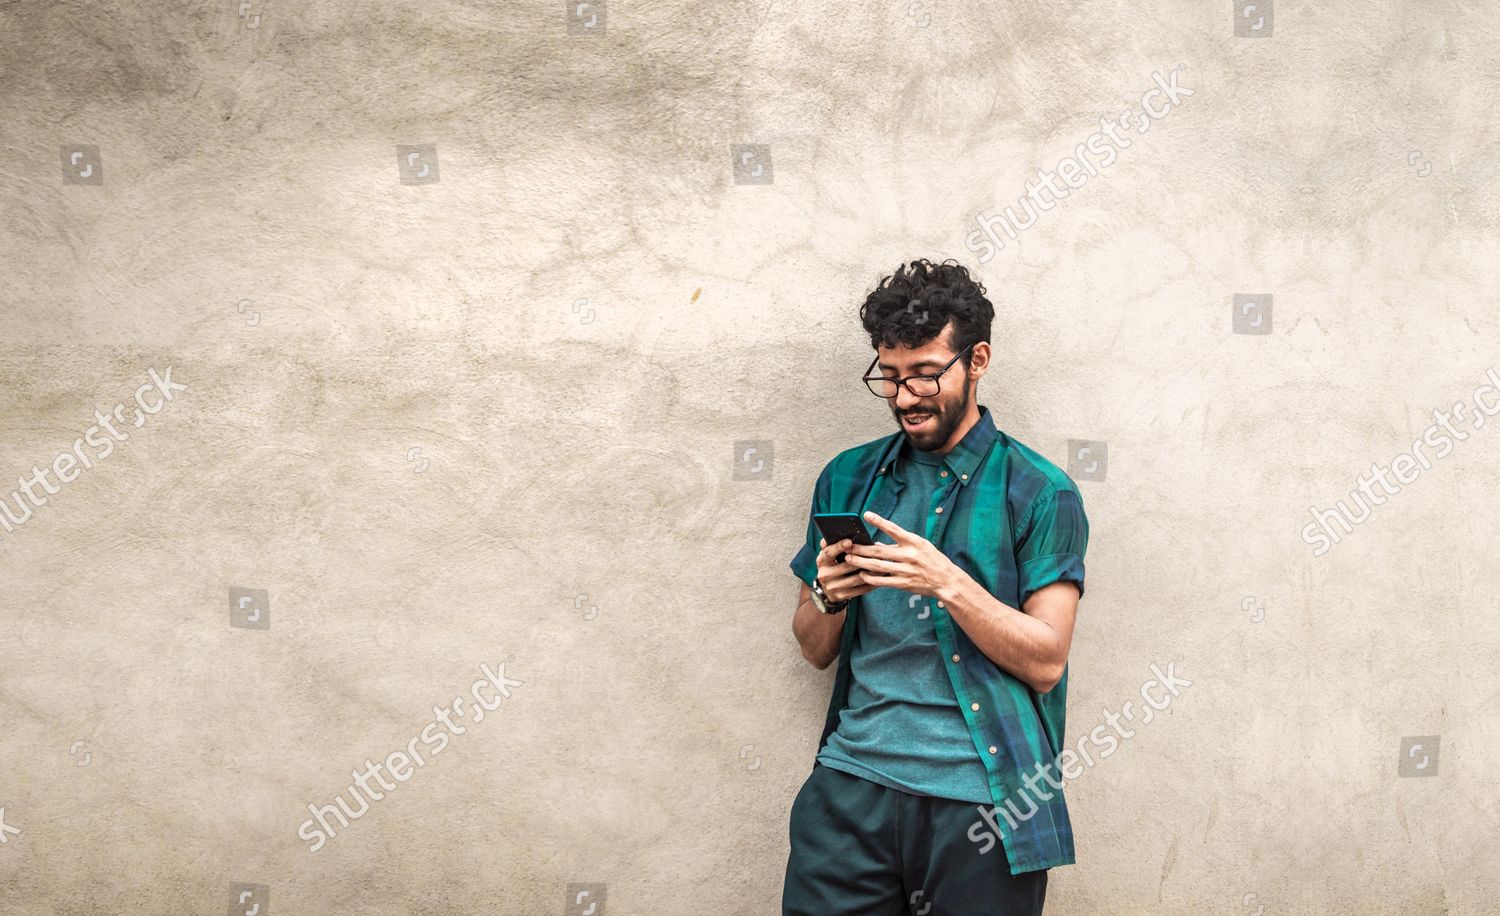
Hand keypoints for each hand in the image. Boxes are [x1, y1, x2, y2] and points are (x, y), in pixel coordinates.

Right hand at [815, 536, 876, 604]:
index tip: (850, 541)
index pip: (829, 552)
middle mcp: (824, 575)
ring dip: (871, 572)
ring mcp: (833, 587)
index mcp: (821, 561)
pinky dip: (872, 583)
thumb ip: (831, 545)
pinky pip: (860, 590)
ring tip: (883, 565)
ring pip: (856, 579)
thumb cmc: (832, 566)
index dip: (839, 547)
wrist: (827, 590)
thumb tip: (834, 534)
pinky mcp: (841, 596)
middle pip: (846, 566)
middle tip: (877, 553)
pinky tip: (881, 578)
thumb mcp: (828, 556)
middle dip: (862, 560)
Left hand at [844, 510, 959, 599]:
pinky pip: (883, 581)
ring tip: (849, 559)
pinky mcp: (904, 583)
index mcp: (914, 542)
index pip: (894, 529)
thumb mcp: (921, 546)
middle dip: (861, 549)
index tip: (866, 515)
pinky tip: (862, 575)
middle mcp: (909, 555)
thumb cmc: (932, 560)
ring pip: (877, 566)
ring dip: (861, 563)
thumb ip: (900, 544)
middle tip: (847, 546)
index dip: (879, 522)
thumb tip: (877, 544)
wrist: (947, 580)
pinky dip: (870, 578)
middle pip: (879, 551)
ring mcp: (906, 570)